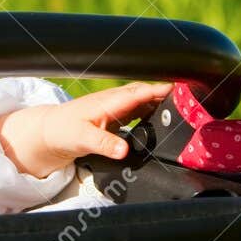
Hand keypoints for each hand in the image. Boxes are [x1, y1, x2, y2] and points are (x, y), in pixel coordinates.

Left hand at [0, 81, 171, 179]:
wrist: (49, 132)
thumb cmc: (63, 131)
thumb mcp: (81, 139)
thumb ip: (103, 143)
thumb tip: (123, 150)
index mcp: (110, 102)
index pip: (140, 92)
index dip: (160, 90)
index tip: (181, 91)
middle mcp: (115, 101)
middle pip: (147, 94)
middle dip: (168, 94)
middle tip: (192, 100)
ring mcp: (117, 107)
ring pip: (145, 101)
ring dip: (162, 102)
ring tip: (184, 108)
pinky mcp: (116, 116)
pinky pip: (140, 110)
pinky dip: (153, 111)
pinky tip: (163, 119)